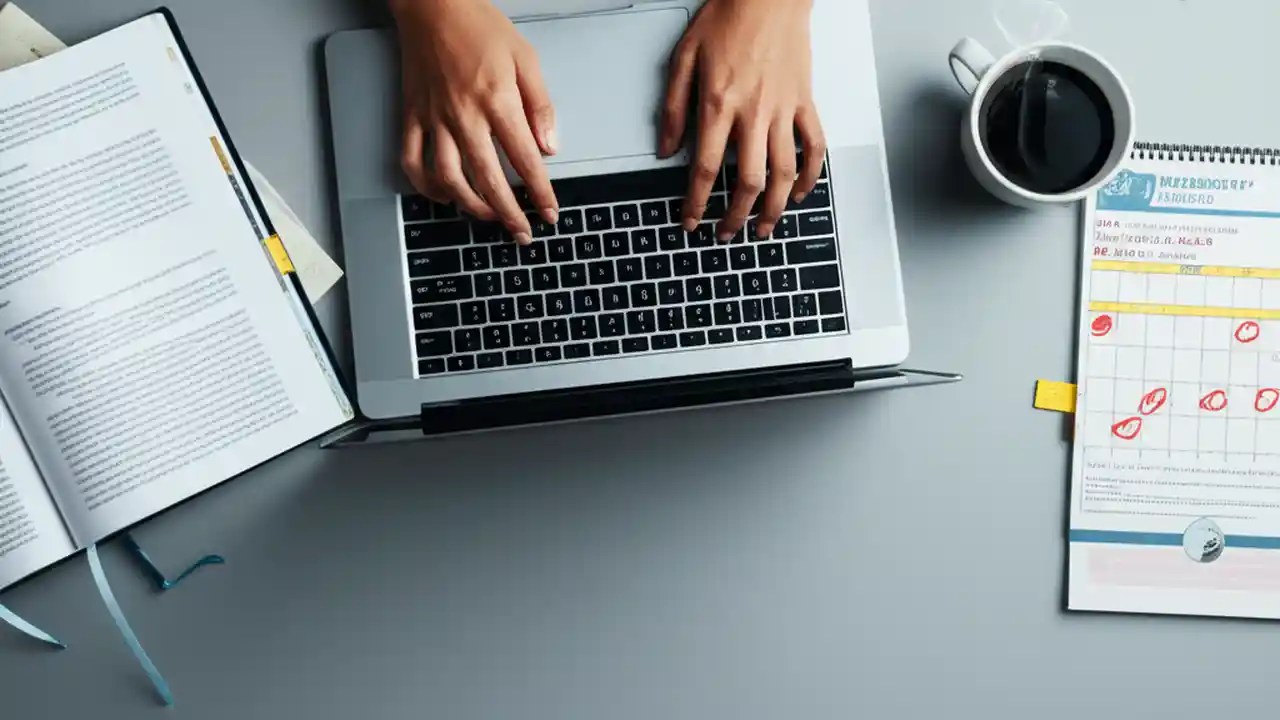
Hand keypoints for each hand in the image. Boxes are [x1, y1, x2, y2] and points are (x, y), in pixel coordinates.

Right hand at [392, 0, 557, 243]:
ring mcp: (434, 119)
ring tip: (489, 217)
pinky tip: (443, 196)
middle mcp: (464, 116)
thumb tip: (549, 146)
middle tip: (522, 232)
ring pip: (449, 178)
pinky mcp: (411, 116)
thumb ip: (540, 106)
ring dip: (471, 206)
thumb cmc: (480, 27)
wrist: (434, 5)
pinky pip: (412, 161)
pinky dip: (425, 186)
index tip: (549, 212)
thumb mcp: (526, 59)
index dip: (540, 193)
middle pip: (489, 180)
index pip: (525, 160)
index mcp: (497, 101)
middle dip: (509, 214)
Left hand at [659, 0, 825, 241]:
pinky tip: (798, 193)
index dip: (697, 203)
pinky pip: (814, 146)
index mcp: (719, 104)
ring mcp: (783, 110)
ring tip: (763, 228)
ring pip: (783, 173)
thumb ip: (673, 107)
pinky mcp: (804, 102)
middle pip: (747, 181)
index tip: (691, 222)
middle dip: (735, 216)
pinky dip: (809, 176)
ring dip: (773, 208)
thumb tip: (666, 149)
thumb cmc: (727, 17)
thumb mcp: (683, 58)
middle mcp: (753, 113)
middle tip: (726, 233)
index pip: (705, 169)